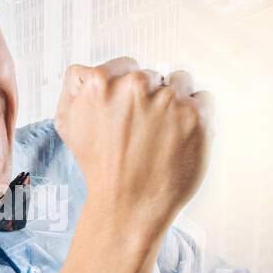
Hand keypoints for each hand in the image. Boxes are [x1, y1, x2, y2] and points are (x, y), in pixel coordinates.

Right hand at [53, 57, 213, 241]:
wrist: (128, 207)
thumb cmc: (99, 169)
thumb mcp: (67, 124)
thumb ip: (74, 87)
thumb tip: (89, 69)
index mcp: (100, 82)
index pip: (126, 65)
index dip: (128, 91)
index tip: (128, 112)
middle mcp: (134, 86)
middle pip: (153, 74)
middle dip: (151, 97)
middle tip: (144, 131)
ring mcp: (168, 99)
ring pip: (180, 81)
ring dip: (177, 102)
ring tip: (164, 134)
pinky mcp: (196, 115)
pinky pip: (204, 98)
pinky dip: (198, 116)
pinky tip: (182, 138)